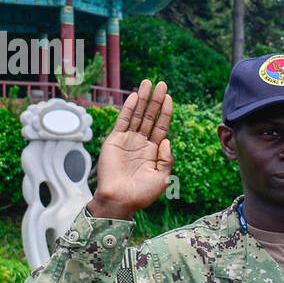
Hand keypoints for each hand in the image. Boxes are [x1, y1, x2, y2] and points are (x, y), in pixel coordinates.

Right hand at [88, 79, 173, 219]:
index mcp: (153, 151)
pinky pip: (123, 121)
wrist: (120, 199)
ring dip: (143, 99)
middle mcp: (140, 143)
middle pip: (150, 117)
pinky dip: (128, 108)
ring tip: (148, 83)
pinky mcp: (114, 140)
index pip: (161, 127)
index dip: (165, 112)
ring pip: (137, 115)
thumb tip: (167, 140)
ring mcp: (127, 141)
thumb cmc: (142, 193)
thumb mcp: (162, 177)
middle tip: (161, 83)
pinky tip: (135, 96)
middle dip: (155, 100)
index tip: (169, 97)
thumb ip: (167, 158)